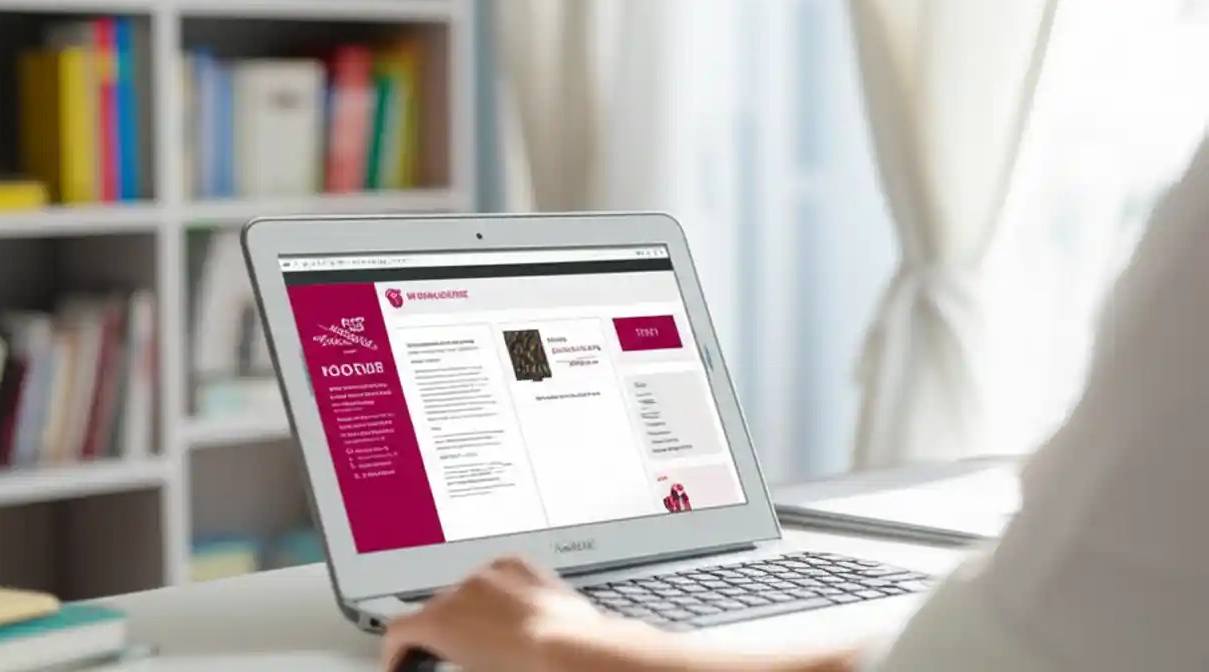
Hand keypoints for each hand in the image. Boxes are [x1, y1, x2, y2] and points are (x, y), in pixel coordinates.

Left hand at [382, 556, 859, 671]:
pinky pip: (403, 635)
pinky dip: (402, 656)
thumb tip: (828, 651)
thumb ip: (688, 641)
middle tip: (483, 655)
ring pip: (443, 610)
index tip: (503, 623)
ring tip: (446, 664)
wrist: (585, 663)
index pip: (512, 578)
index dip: (505, 600)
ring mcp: (467, 591)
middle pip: (474, 590)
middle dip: (478, 618)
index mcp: (546, 569)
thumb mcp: (651, 641)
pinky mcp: (438, 617)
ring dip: (446, 638)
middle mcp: (505, 568)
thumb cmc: (617, 657)